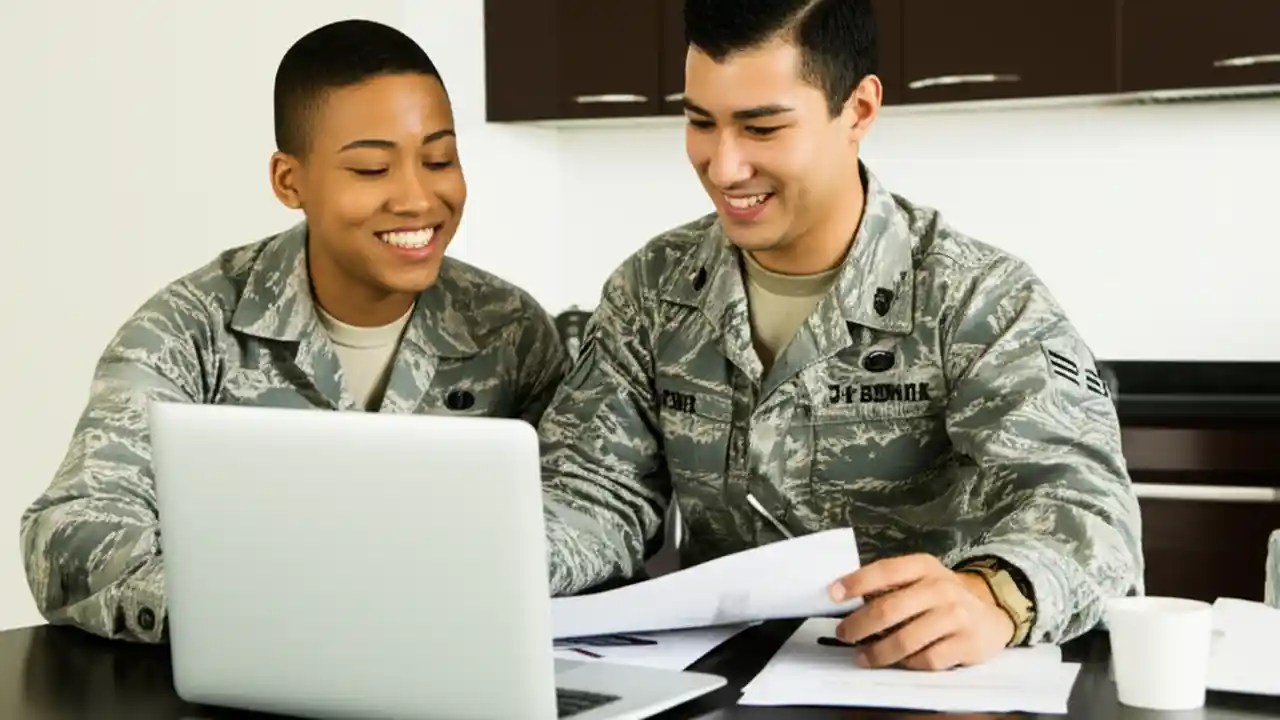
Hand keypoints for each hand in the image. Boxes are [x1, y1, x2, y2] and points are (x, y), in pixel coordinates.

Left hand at [827, 554, 1014, 670]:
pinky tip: (899, 663)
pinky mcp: (966, 644)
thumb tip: (845, 599)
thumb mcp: (920, 579)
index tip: (833, 594)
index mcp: (924, 566)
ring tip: (863, 657)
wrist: (991, 614)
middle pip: (890, 608)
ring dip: (878, 652)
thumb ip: (889, 585)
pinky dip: (908, 664)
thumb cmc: (942, 597)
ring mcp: (956, 616)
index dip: (856, 582)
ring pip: (906, 640)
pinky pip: (927, 660)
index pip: (885, 570)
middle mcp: (941, 588)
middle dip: (859, 625)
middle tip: (843, 634)